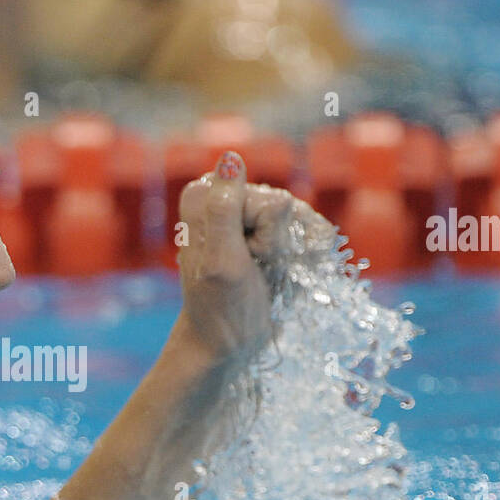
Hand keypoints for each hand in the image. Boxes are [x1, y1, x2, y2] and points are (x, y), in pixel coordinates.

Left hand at [174, 150, 300, 363]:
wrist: (224, 341)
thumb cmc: (222, 308)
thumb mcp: (222, 260)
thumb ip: (225, 209)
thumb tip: (231, 159)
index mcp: (202, 197)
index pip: (263, 199)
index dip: (263, 232)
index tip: (244, 258)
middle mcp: (220, 197)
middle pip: (279, 203)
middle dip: (275, 239)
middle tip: (252, 266)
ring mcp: (242, 213)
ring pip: (292, 214)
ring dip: (286, 248)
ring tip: (262, 270)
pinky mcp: (260, 229)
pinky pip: (297, 224)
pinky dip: (298, 249)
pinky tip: (279, 267)